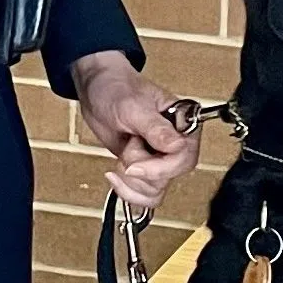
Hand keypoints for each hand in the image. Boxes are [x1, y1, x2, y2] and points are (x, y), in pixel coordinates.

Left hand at [71, 50, 199, 210]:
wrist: (96, 89)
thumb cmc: (117, 87)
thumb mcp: (134, 107)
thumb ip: (156, 129)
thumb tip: (178, 146)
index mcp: (182, 122)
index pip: (185, 157)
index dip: (160, 168)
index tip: (135, 166)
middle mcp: (175, 142)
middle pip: (169, 177)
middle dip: (140, 171)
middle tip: (126, 148)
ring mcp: (159, 157)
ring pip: (156, 190)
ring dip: (131, 180)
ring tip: (122, 155)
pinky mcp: (144, 168)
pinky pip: (145, 194)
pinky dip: (127, 190)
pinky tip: (115, 175)